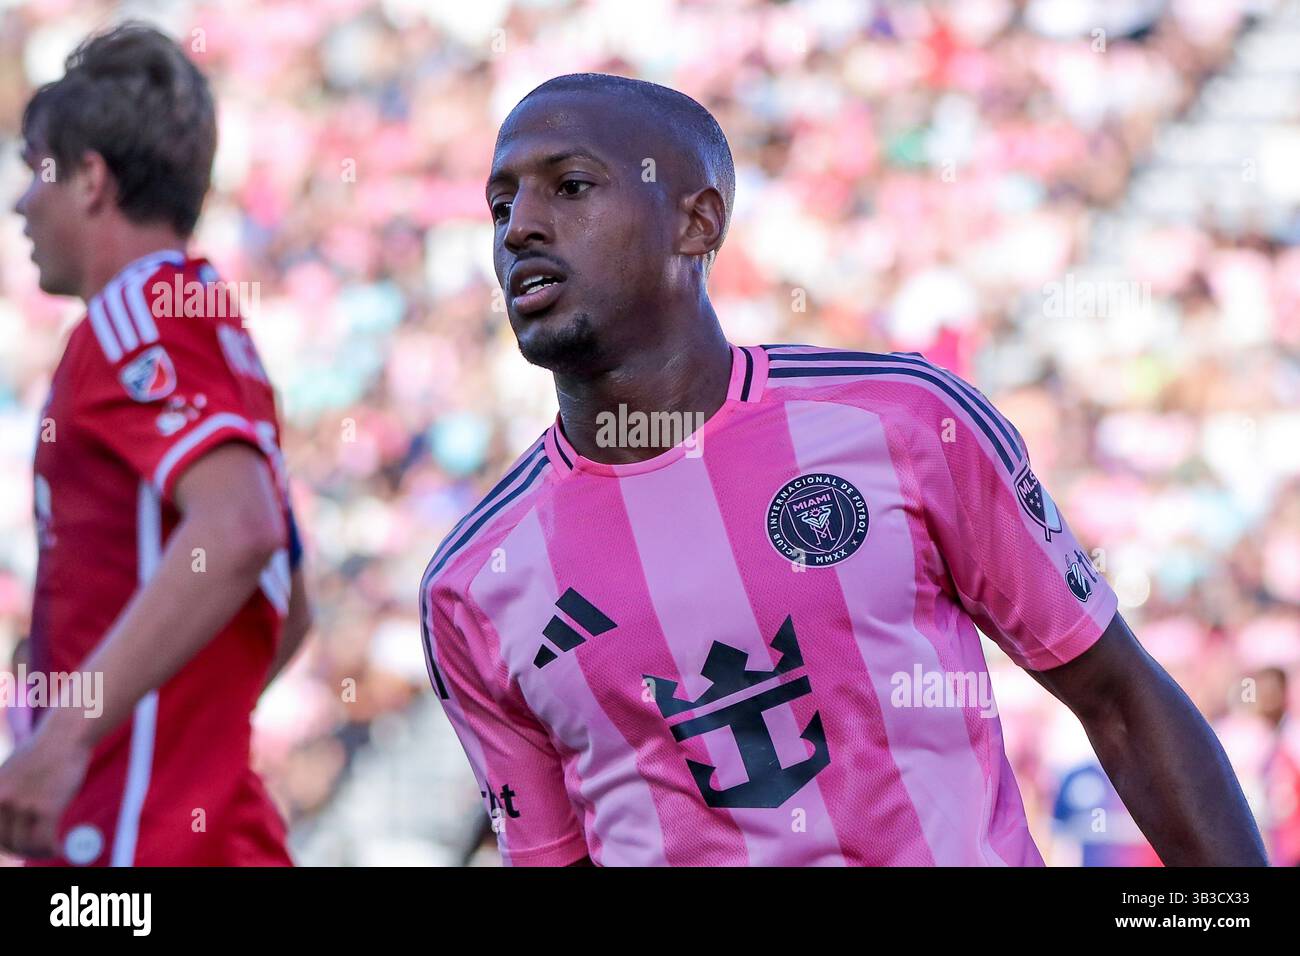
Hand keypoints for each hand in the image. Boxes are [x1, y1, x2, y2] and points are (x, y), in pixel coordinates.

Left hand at [0, 716, 92, 858]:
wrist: (65, 735)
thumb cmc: (44, 751)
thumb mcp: (12, 771)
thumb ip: (7, 793)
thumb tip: (9, 815)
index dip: (4, 844)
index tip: (18, 847)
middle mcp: (1, 800)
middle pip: (5, 842)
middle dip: (22, 850)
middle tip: (38, 850)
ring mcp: (22, 805)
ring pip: (25, 845)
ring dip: (39, 853)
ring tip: (51, 849)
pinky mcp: (45, 808)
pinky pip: (44, 841)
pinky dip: (51, 850)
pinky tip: (59, 849)